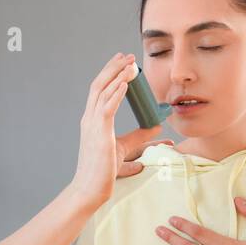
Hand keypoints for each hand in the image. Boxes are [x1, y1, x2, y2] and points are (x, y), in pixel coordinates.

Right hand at [71, 54, 171, 208]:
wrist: (90, 189)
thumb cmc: (102, 172)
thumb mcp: (124, 148)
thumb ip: (138, 136)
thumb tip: (156, 127)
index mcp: (92, 121)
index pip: (99, 90)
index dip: (110, 74)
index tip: (122, 63)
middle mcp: (89, 119)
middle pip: (99, 85)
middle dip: (113, 68)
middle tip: (126, 55)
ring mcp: (92, 125)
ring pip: (102, 92)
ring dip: (116, 75)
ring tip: (129, 63)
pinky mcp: (99, 134)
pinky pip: (107, 108)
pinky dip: (115, 94)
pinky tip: (125, 83)